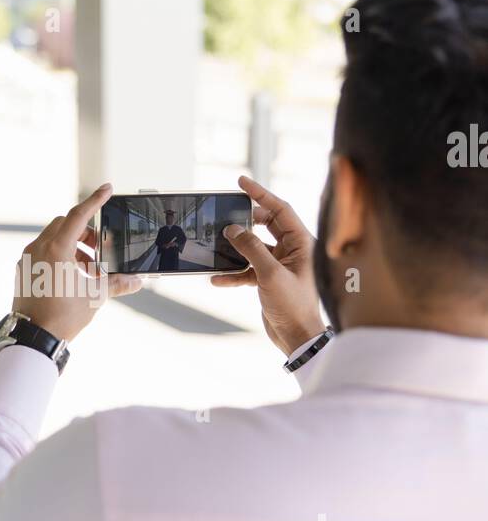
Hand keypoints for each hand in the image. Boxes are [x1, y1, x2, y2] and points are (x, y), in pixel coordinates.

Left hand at [12, 183, 141, 341]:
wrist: (33, 337)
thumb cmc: (63, 315)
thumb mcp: (95, 296)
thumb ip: (117, 283)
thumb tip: (136, 281)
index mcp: (56, 248)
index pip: (79, 215)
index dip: (95, 201)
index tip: (106, 189)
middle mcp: (38, 248)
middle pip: (65, 225)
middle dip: (85, 232)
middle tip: (101, 248)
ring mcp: (27, 258)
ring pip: (53, 238)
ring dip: (74, 245)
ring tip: (89, 269)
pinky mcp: (23, 270)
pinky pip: (42, 252)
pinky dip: (59, 255)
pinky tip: (72, 276)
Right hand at [210, 174, 324, 355]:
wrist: (298, 338)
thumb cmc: (294, 306)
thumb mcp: (271, 274)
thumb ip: (251, 248)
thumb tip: (233, 230)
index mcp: (302, 243)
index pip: (280, 209)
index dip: (261, 194)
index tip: (242, 182)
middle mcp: (293, 250)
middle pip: (266, 224)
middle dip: (246, 220)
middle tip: (228, 215)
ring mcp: (280, 265)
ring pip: (254, 247)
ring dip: (236, 248)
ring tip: (218, 245)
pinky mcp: (269, 280)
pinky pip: (248, 269)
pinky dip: (233, 273)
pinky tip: (218, 278)